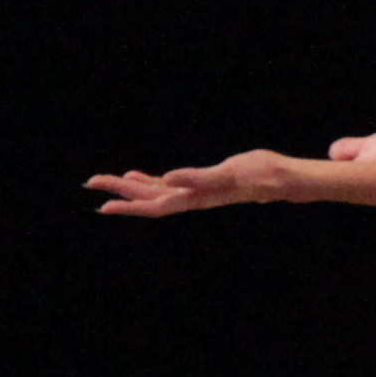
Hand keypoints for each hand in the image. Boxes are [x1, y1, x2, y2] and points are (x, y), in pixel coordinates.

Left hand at [88, 147, 310, 216]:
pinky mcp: (201, 183)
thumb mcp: (230, 172)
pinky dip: (150, 182)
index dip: (128, 204)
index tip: (103, 203)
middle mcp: (191, 197)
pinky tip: (138, 176)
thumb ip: (198, 178)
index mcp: (194, 197)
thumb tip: (168, 179)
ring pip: (156, 193)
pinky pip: (168, 186)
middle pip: (148, 199)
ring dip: (131, 189)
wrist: (283, 179)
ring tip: (107, 181)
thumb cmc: (261, 174)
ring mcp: (195, 192)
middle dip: (120, 193)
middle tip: (92, 182)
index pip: (154, 204)